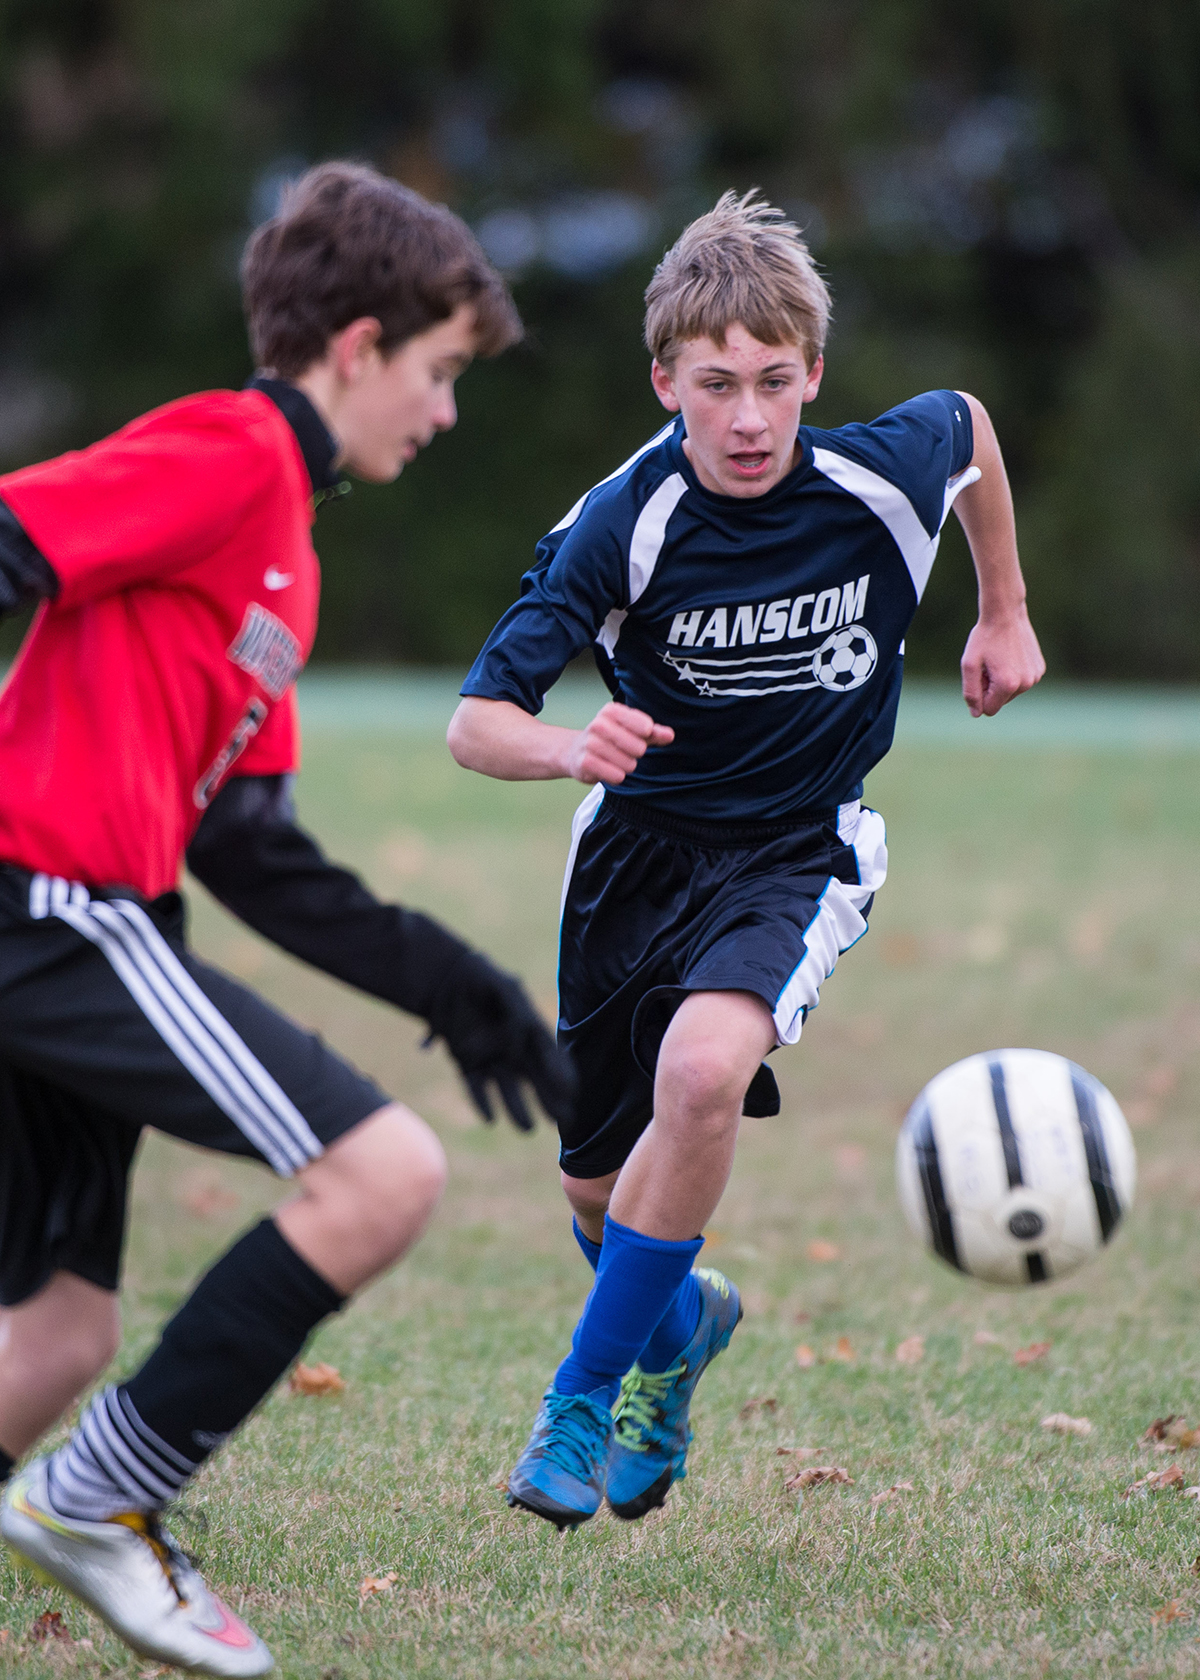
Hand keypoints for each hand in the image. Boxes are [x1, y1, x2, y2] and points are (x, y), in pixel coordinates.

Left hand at [425, 950, 574, 1132]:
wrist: (444, 979)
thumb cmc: (479, 977)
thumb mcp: (503, 987)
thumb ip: (517, 1009)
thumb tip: (523, 1037)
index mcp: (528, 1029)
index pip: (549, 1054)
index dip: (561, 1072)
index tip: (571, 1090)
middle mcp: (513, 1048)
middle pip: (535, 1079)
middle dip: (550, 1100)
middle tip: (565, 1121)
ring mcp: (490, 1058)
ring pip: (507, 1088)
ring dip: (517, 1108)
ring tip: (527, 1128)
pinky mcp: (466, 1064)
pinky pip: (476, 1087)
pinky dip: (482, 1102)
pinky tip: (490, 1118)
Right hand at [563, 701, 673, 784]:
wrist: (575, 751)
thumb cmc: (610, 739)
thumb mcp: (632, 731)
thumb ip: (654, 732)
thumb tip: (670, 735)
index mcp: (611, 711)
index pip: (645, 726)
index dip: (646, 736)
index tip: (639, 735)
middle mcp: (599, 724)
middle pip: (639, 748)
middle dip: (635, 754)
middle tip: (623, 751)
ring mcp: (590, 743)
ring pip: (629, 764)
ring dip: (626, 766)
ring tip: (615, 761)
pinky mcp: (585, 763)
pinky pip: (616, 776)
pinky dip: (617, 777)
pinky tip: (609, 770)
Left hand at [960, 607, 1045, 717]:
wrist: (1005, 613)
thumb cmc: (984, 638)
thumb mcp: (969, 665)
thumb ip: (971, 693)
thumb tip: (976, 714)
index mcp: (1007, 685)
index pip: (988, 710)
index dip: (979, 695)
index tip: (979, 675)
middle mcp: (1026, 684)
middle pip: (1000, 702)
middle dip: (990, 688)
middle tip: (988, 664)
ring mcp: (1035, 676)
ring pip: (1011, 693)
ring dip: (1001, 681)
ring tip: (999, 659)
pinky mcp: (1040, 669)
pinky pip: (1021, 682)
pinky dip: (1013, 674)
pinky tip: (1010, 655)